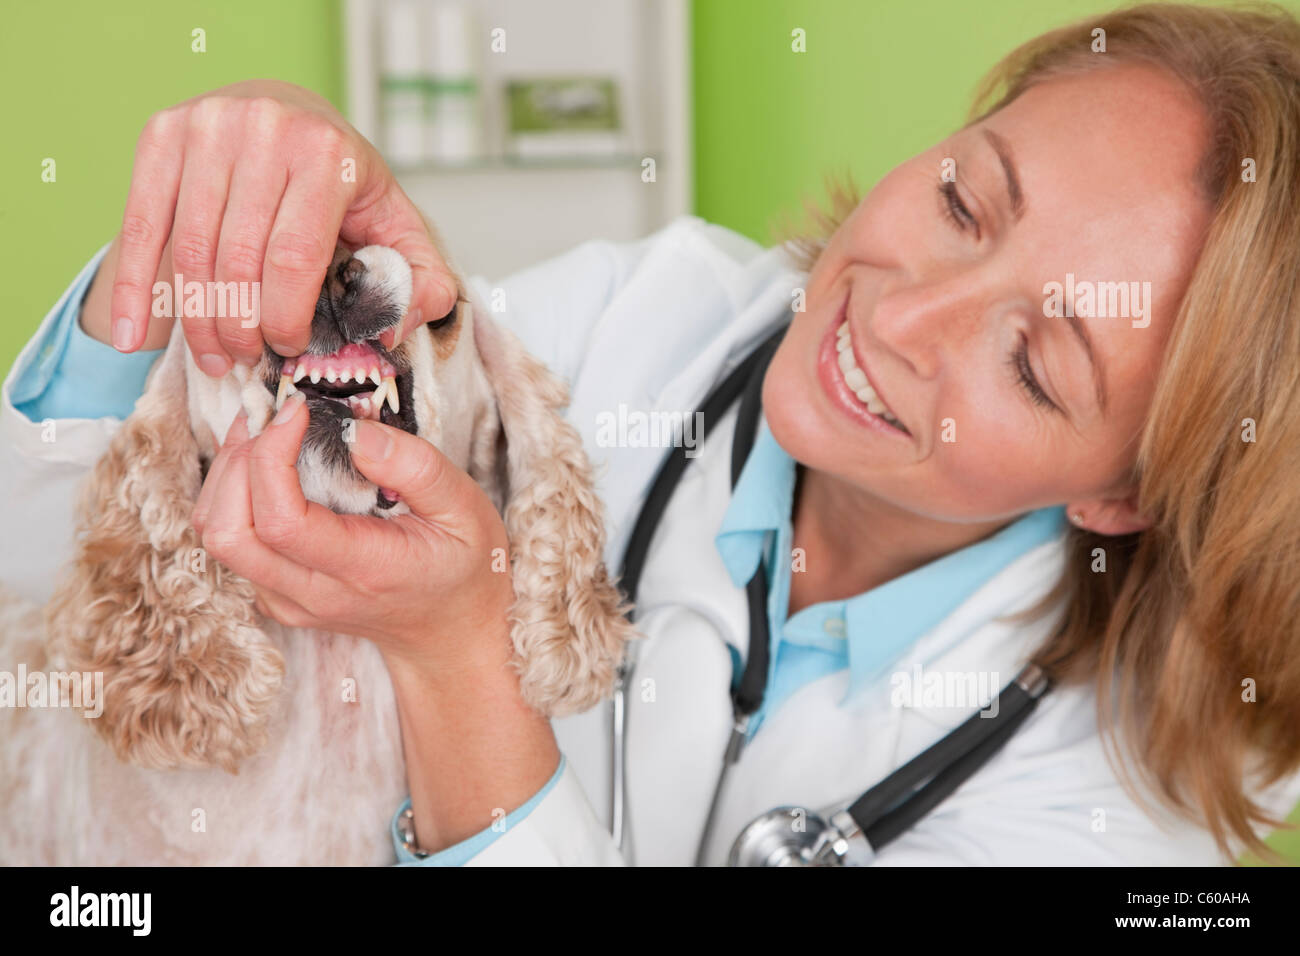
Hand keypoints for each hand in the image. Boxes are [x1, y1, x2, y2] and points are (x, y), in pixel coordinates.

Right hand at [92, 79, 455, 372]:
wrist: (288, 110)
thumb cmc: (341, 179)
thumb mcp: (396, 222)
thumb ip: (421, 278)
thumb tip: (396, 328)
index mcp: (326, 154)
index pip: (294, 258)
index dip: (285, 316)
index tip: (288, 347)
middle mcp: (266, 130)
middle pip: (238, 259)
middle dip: (240, 327)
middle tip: (245, 360)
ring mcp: (208, 126)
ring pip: (190, 250)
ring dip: (197, 319)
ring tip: (211, 356)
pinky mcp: (163, 132)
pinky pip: (139, 225)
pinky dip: (135, 289)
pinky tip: (134, 337)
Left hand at [191, 396, 560, 851]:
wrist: (452, 633)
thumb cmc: (464, 567)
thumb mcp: (466, 509)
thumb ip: (416, 468)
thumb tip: (356, 432)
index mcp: (362, 571)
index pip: (280, 522)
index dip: (270, 457)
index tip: (296, 412)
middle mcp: (313, 594)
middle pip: (227, 533)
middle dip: (236, 462)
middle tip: (272, 420)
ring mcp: (288, 601)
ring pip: (217, 537)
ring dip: (227, 476)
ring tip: (265, 435)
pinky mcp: (275, 594)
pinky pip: (231, 543)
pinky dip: (233, 495)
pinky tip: (269, 466)